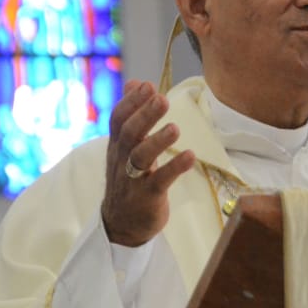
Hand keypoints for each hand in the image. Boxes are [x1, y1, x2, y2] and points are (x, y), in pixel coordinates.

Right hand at [101, 81, 195, 246]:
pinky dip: (174, 168)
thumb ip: (131, 114)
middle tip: (162, 99)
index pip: (118, 119)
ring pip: (141, 157)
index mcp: (117, 145)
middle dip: (145, 115)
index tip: (148, 85)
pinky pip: (160, 181)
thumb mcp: (125, 146)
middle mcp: (122, 159)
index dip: (131, 102)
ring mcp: (133, 180)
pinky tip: (190, 156)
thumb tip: (135, 82)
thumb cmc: (128, 179)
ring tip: (175, 128)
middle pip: (130, 133)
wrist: (121, 226)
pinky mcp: (147, 198)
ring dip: (158, 141)